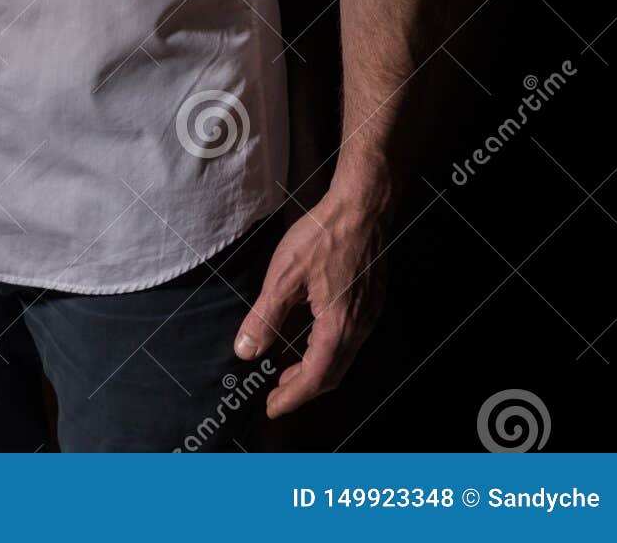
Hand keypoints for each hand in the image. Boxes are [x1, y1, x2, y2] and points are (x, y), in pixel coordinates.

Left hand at [233, 186, 389, 417]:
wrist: (362, 207)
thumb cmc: (324, 235)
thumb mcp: (284, 275)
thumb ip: (265, 317)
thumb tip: (246, 350)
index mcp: (338, 325)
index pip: (315, 378)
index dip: (292, 398)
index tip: (271, 408)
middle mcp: (359, 327)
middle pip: (331, 375)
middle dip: (303, 390)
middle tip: (277, 395)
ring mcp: (368, 315)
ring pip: (343, 359)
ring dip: (316, 372)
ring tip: (290, 373)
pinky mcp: (370, 302)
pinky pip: (350, 341)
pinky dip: (329, 353)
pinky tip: (313, 341)